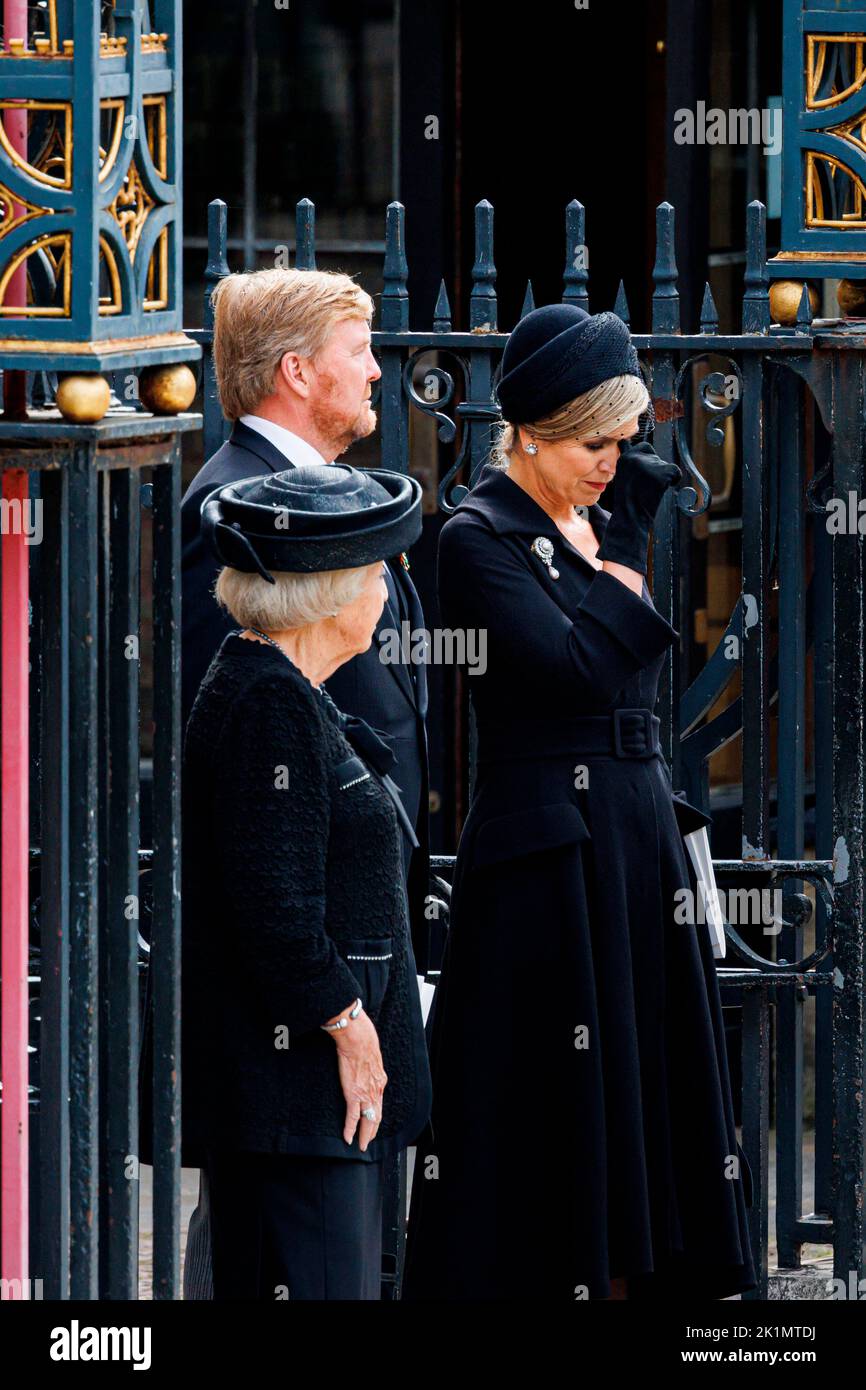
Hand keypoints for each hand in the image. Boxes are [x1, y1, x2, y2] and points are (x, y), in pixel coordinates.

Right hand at [332, 1010, 387, 1150]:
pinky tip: (348, 1138)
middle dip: (373, 1130)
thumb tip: (366, 1064)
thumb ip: (370, 1065)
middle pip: (376, 1116)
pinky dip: (350, 1129)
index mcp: (380, 1080)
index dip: (377, 1115)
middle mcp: (376, 1090)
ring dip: (365, 1135)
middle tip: (368, 1142)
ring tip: (361, 1145)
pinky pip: (352, 1116)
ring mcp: (365, 1094)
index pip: (379, 1103)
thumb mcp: (373, 1055)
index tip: (374, 1123)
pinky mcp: (353, 1094)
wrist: (358, 1039)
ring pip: (367, 1120)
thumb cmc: (364, 1041)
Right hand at [613, 440, 680, 522]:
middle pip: (656, 457)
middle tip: (646, 488)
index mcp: (625, 458)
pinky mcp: (661, 475)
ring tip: (650, 492)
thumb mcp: (623, 476)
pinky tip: (660, 491)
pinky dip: (673, 481)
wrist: (630, 519)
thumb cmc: (629, 501)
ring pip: (666, 466)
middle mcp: (635, 458)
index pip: (645, 447)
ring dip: (663, 478)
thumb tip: (625, 441)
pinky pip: (675, 472)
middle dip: (656, 471)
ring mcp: (648, 466)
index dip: (649, 461)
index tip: (644, 477)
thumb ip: (630, 460)